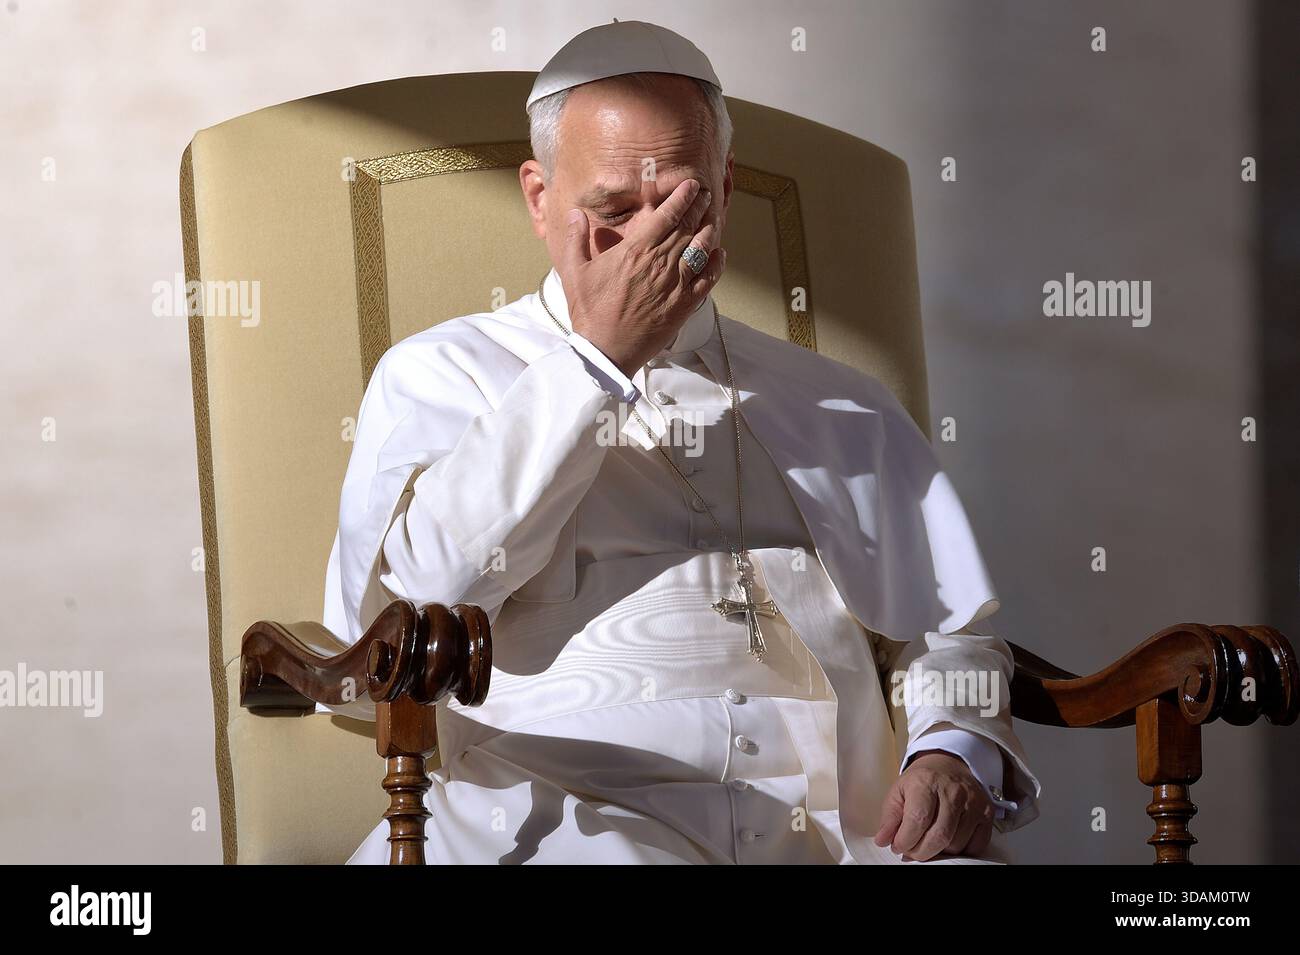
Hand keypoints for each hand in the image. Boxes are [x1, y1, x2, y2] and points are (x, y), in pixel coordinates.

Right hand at [559, 178, 725, 376]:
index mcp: (636, 250)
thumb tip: (575, 213)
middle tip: (706, 195)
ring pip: (701, 249)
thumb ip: (576, 238)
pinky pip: (708, 279)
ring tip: (714, 218)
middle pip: (687, 227)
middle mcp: (660, 263)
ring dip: (709, 230)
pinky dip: (717, 264)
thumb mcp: (575, 272)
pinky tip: (720, 254)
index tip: (691, 186)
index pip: (666, 215)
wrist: (606, 350)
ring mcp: (676, 284)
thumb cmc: (589, 311)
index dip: (682, 197)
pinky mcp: (685, 305)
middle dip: (699, 208)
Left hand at [873, 751, 995, 860]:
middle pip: (939, 836)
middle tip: (912, 850)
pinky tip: (948, 841)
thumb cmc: (921, 781)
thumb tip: (883, 840)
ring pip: (957, 844)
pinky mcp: (987, 813)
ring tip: (928, 842)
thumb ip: (889, 817)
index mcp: (926, 782)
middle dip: (921, 852)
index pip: (918, 820)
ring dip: (939, 851)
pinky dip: (960, 851)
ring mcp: (973, 802)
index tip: (898, 846)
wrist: (948, 766)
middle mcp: (953, 791)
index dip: (905, 840)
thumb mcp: (898, 792)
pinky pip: (976, 845)